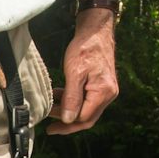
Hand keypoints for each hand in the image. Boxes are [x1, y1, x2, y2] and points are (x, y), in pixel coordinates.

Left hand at [50, 10, 118, 132]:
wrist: (96, 31)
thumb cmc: (86, 48)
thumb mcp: (74, 73)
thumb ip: (72, 98)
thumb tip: (68, 119)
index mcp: (103, 93)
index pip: (84, 118)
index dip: (66, 123)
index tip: (50, 123)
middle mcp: (108, 95)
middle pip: (87, 118)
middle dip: (67, 123)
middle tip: (50, 127)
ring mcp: (106, 90)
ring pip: (86, 110)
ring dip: (68, 111)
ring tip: (51, 109)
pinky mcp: (101, 85)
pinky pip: (87, 100)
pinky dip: (73, 101)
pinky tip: (59, 96)